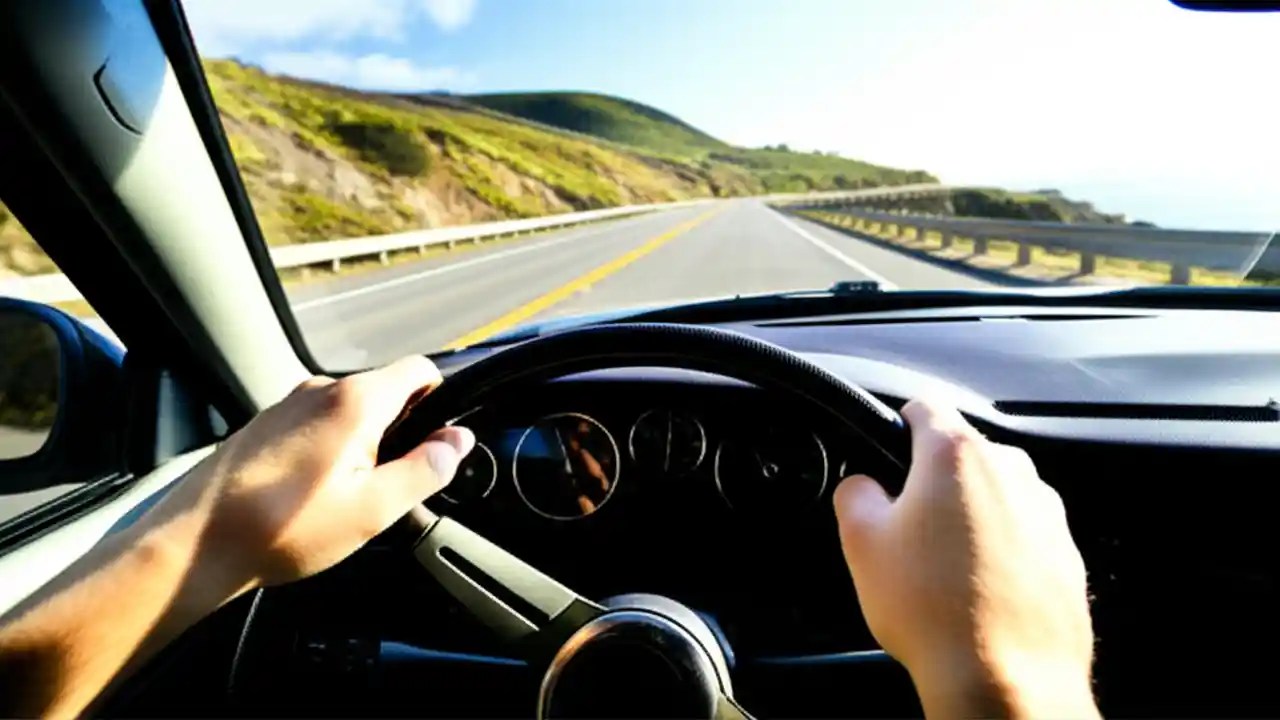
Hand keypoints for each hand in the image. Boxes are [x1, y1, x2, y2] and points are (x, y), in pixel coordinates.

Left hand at [153, 355, 473, 599]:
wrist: (195, 545)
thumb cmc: (281, 530)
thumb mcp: (373, 509)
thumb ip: (425, 469)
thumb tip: (459, 441)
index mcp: (355, 402)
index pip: (421, 371)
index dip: (443, 403)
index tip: (438, 444)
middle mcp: (320, 389)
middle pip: (386, 394)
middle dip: (400, 433)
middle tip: (387, 488)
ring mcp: (287, 404)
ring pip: (349, 413)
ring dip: (361, 446)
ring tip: (343, 499)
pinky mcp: (264, 425)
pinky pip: (315, 427)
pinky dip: (327, 453)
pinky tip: (310, 497)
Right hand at [833, 399, 1097, 718]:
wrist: (1003, 678)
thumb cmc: (934, 610)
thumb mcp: (860, 543)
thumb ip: (855, 494)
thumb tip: (863, 486)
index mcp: (956, 455)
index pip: (924, 406)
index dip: (898, 424)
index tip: (890, 447)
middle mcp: (1012, 471)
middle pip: (962, 454)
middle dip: (934, 482)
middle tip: (907, 530)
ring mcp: (1047, 512)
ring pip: (996, 496)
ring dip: (970, 517)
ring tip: (944, 570)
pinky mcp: (1067, 554)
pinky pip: (1025, 536)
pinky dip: (1002, 552)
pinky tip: (977, 592)